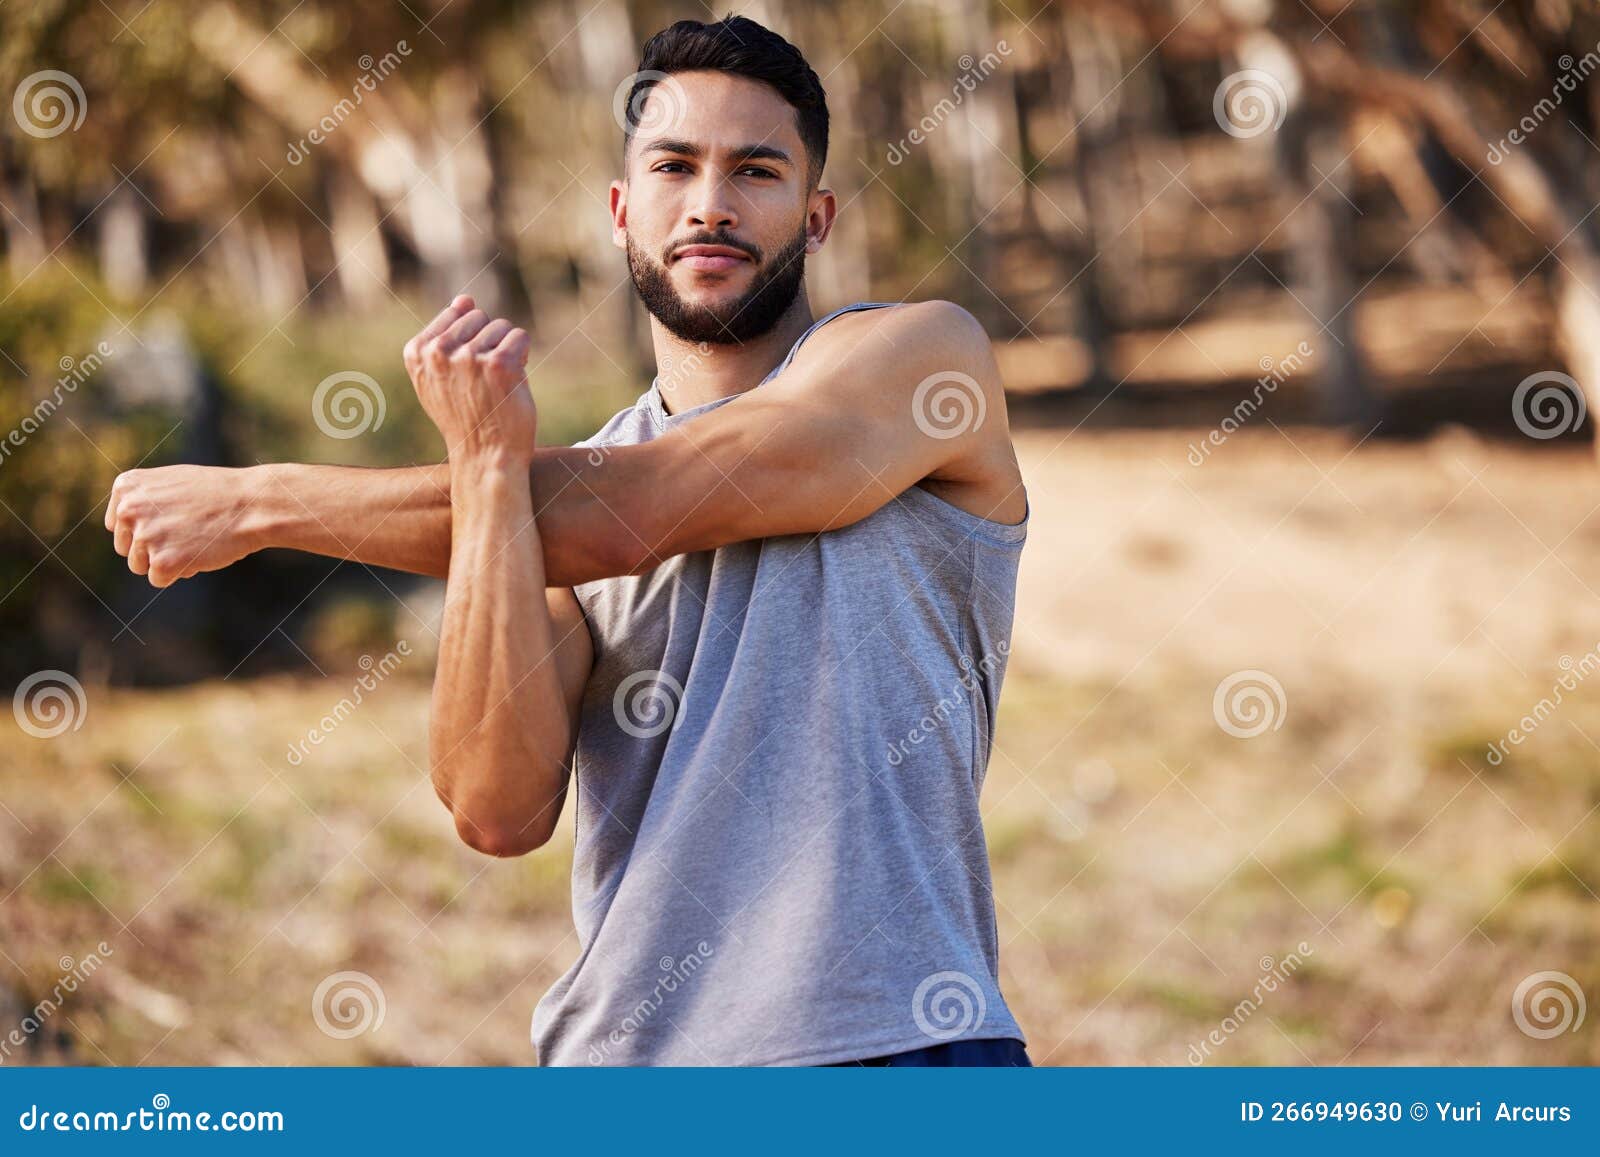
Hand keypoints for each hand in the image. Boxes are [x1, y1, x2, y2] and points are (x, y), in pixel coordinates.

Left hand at [105, 465, 264, 587]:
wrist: (253, 504)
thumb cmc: (219, 493)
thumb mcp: (171, 481)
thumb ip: (142, 498)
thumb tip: (123, 522)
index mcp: (126, 487)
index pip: (118, 525)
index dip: (147, 528)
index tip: (173, 520)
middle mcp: (128, 510)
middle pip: (126, 547)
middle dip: (153, 547)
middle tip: (187, 532)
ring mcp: (145, 537)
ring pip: (140, 566)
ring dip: (166, 560)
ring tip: (194, 540)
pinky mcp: (162, 562)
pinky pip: (159, 579)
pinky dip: (181, 571)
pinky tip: (200, 552)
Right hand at [402, 296, 536, 463]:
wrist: (485, 457)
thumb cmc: (467, 417)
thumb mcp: (441, 377)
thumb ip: (445, 336)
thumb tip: (464, 298)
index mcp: (418, 352)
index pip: (455, 313)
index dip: (470, 339)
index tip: (467, 371)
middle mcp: (438, 352)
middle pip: (479, 316)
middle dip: (490, 341)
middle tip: (486, 379)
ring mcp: (467, 357)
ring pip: (501, 326)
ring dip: (507, 350)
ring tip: (498, 382)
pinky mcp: (498, 363)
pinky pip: (520, 337)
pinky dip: (523, 356)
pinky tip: (513, 381)